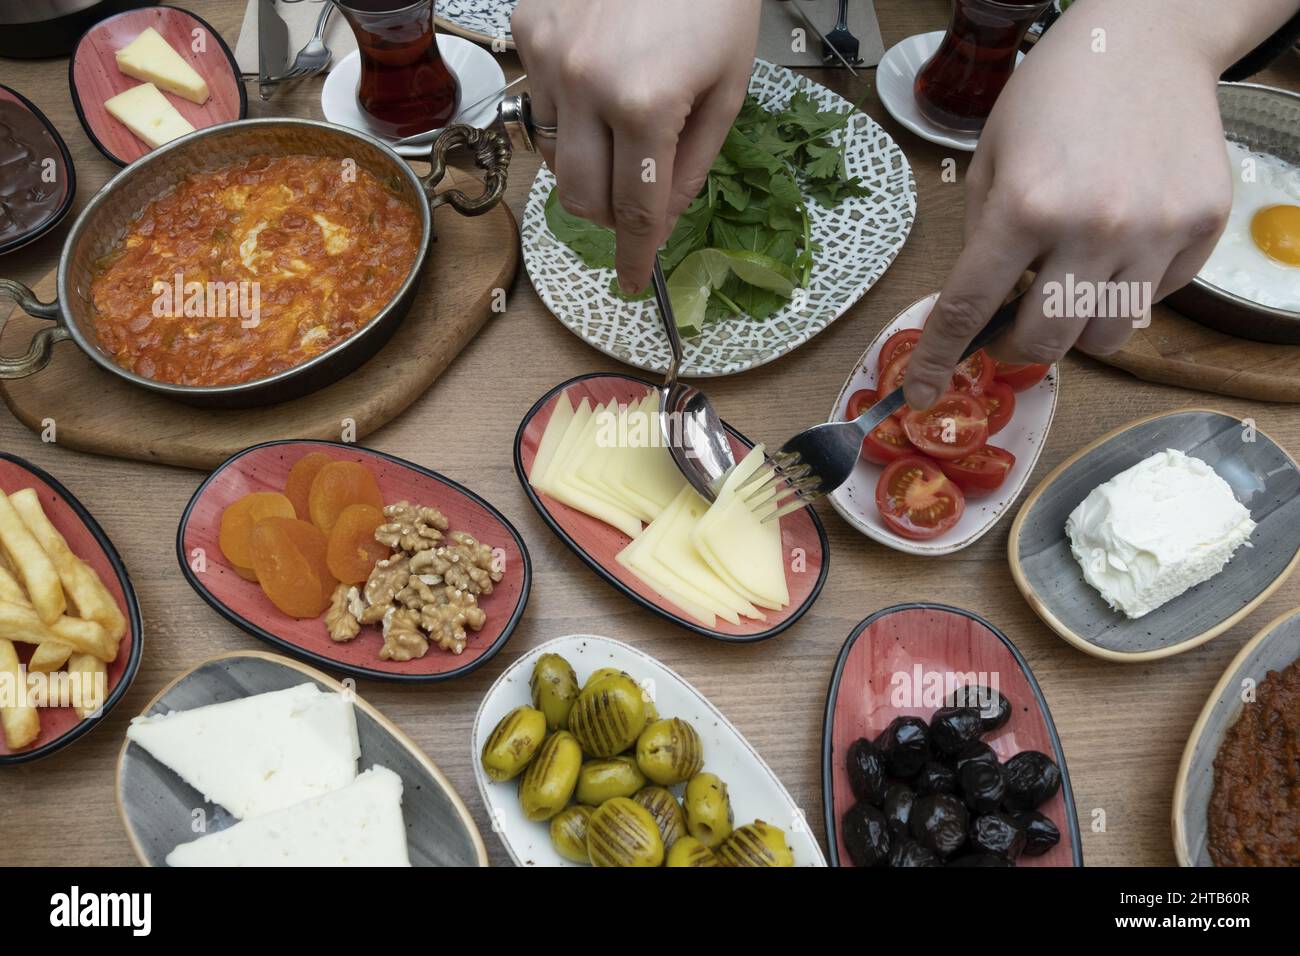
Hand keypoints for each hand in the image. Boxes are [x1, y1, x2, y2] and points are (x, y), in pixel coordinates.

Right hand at [512, 0, 759, 293]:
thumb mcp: (728, 87)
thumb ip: (691, 165)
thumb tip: (661, 220)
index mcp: (645, 104)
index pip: (635, 210)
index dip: (637, 255)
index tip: (635, 282)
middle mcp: (584, 85)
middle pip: (581, 197)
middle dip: (610, 215)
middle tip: (635, 200)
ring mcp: (547, 55)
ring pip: (552, 156)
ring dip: (586, 164)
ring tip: (620, 128)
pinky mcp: (526, 27)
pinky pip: (537, 101)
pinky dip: (566, 110)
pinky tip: (596, 77)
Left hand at [903, 0, 1297, 410]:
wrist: (1150, 38)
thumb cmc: (1055, 95)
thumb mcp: (992, 158)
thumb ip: (982, 237)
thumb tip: (977, 310)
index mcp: (1025, 206)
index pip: (968, 309)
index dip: (939, 360)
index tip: (921, 393)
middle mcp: (1092, 228)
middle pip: (1044, 341)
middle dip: (1018, 342)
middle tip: (1015, 318)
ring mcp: (1155, 231)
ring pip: (1105, 336)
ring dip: (1077, 326)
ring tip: (1071, 282)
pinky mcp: (1201, 228)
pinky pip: (1154, 299)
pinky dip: (1128, 290)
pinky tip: (1121, 244)